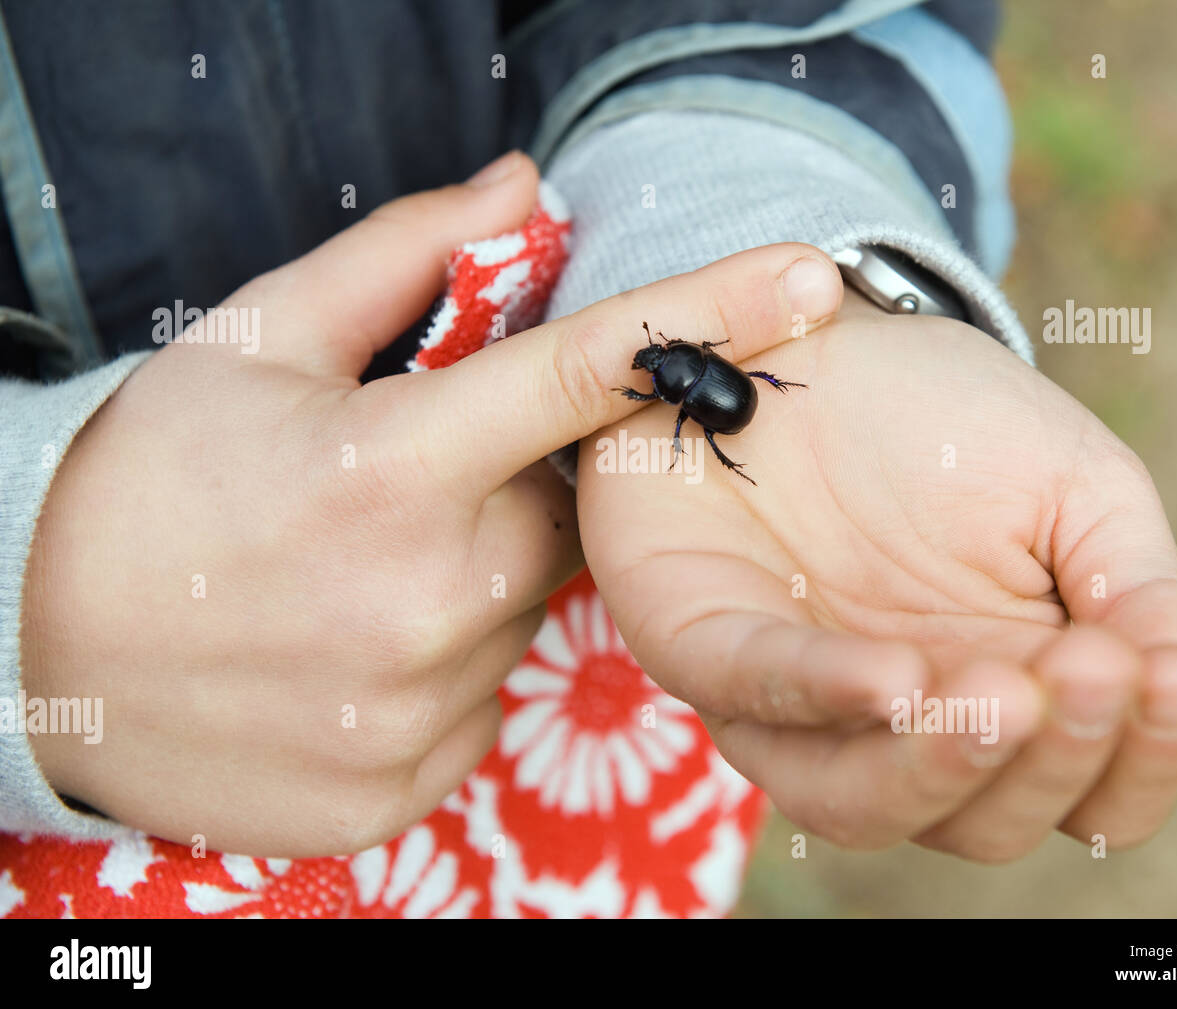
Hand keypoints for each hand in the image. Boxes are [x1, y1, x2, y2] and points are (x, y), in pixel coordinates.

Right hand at [19, 149, 843, 856]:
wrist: (44, 669)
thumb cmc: (148, 490)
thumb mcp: (248, 345)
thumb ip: (401, 260)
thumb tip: (524, 188)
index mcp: (393, 467)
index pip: (585, 374)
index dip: (707, 315)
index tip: (810, 283)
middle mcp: (432, 594)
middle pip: (561, 519)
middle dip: (513, 496)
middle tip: (406, 494)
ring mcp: (427, 702)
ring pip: (521, 616)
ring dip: (470, 584)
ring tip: (356, 581)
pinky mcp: (415, 781)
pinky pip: (482, 701)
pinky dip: (440, 666)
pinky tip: (349, 654)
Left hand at [578, 287, 1176, 860]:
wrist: (821, 335)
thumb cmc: (947, 418)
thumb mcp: (1074, 485)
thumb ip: (1137, 587)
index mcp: (1005, 696)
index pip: (1086, 794)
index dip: (1135, 763)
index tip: (1166, 678)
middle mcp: (899, 727)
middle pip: (983, 821)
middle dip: (1053, 759)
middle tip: (1098, 667)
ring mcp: (796, 703)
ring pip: (862, 804)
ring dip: (945, 764)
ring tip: (1011, 694)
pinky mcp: (706, 647)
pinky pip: (759, 695)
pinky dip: (830, 693)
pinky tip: (899, 675)